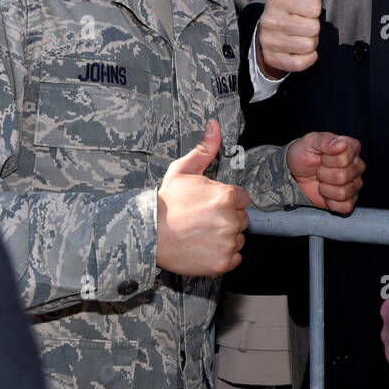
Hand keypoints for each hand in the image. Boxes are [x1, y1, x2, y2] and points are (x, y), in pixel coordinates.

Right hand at [156, 120, 250, 276]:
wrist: (145, 234)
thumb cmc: (165, 202)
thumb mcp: (183, 170)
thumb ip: (205, 149)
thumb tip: (214, 125)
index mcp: (227, 196)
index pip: (242, 198)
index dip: (227, 201)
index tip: (209, 205)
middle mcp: (230, 219)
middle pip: (241, 219)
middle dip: (227, 218)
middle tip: (203, 220)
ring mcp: (226, 243)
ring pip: (238, 238)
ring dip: (226, 238)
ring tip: (202, 234)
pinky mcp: (221, 263)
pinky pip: (235, 259)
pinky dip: (223, 256)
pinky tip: (205, 248)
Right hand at [256, 0, 322, 79]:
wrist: (273, 30)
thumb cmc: (294, 2)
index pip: (314, 7)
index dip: (316, 9)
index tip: (306, 7)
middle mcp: (269, 18)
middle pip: (313, 29)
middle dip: (314, 28)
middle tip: (303, 22)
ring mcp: (268, 40)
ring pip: (308, 46)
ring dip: (310, 43)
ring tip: (300, 34)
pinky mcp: (272, 59)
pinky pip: (301, 63)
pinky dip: (307, 58)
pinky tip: (299, 48)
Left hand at [286, 132, 363, 212]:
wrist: (294, 172)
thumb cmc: (304, 154)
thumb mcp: (309, 142)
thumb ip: (324, 141)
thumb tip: (341, 144)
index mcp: (351, 147)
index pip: (344, 159)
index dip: (328, 160)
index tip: (321, 156)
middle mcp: (357, 165)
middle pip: (343, 177)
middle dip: (324, 175)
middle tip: (319, 169)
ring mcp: (355, 183)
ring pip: (344, 192)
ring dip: (326, 189)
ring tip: (322, 180)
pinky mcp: (349, 199)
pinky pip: (346, 206)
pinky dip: (331, 202)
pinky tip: (326, 193)